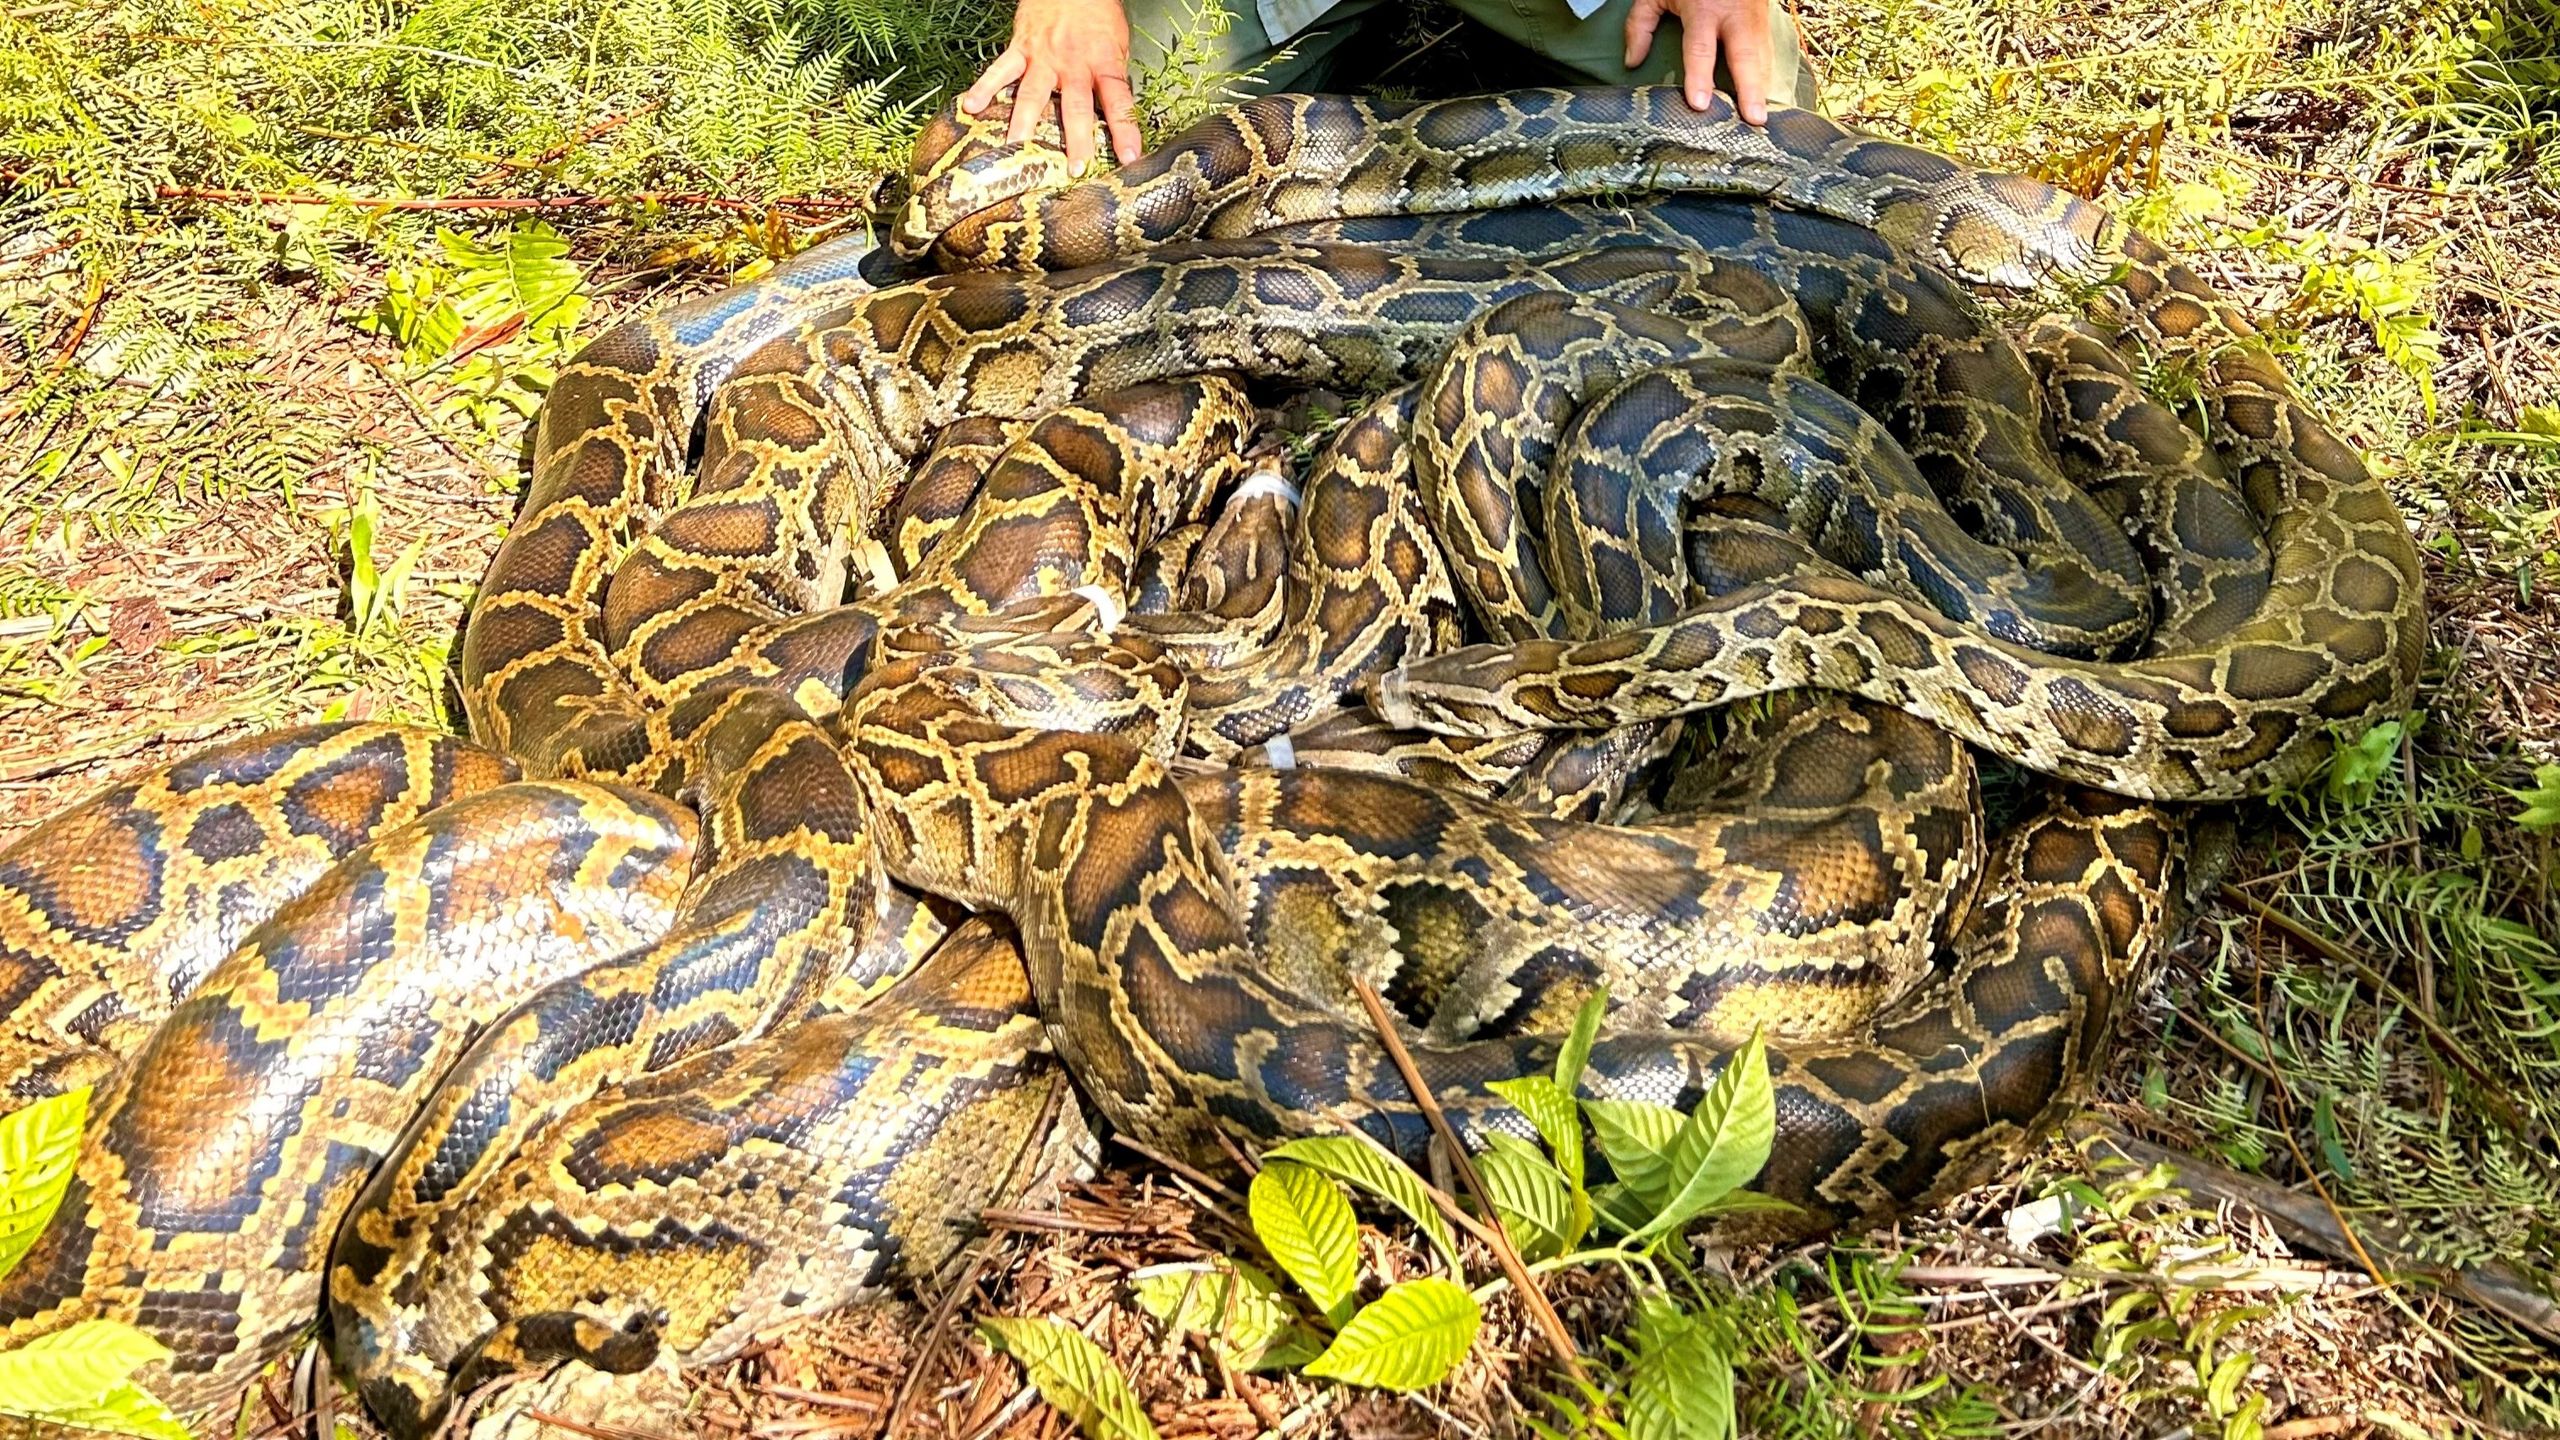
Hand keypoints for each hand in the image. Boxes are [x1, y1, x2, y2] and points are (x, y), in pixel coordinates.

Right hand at [960, 0, 1142, 169]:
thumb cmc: (1096, 11)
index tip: (1129, 158)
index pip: (1118, 100)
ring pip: (1033, 94)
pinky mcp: (1020, 49)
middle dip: (1076, 140)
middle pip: (1075, 106)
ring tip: (1018, 149)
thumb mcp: (1117, 43)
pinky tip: (971, 106)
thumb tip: (1115, 114)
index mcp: (1103, 61)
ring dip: (1024, 123)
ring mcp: (1043, 58)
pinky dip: (984, 88)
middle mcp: (1073, 64)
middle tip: (1074, 169)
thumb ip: (1112, 78)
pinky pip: (1000, 70)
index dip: (1125, 130)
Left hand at [1624, 0, 1777, 122]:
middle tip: (1752, 120)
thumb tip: (1631, 62)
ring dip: (1761, 88)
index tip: (1700, 104)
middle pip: (1744, 56)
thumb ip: (1640, 25)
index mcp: (1704, 8)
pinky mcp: (1764, 21)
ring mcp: (1753, 17)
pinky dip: (1766, 76)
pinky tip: (1763, 100)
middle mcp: (1733, 15)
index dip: (1700, 77)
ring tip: (1760, 120)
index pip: (1701, 48)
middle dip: (1749, 89)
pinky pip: (1767, 52)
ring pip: (1761, 56)